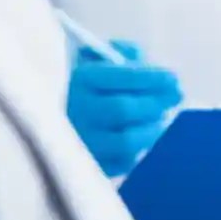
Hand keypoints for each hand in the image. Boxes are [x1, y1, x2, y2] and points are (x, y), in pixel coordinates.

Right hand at [66, 40, 182, 176]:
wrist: (45, 111)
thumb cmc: (80, 78)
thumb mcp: (95, 55)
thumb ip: (122, 53)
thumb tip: (144, 62)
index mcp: (79, 79)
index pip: (124, 77)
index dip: (154, 78)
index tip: (174, 78)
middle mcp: (76, 111)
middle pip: (125, 109)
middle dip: (157, 102)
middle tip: (175, 96)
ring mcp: (79, 142)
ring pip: (126, 141)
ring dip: (152, 128)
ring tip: (162, 118)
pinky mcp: (84, 166)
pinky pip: (121, 163)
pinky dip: (139, 150)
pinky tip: (143, 136)